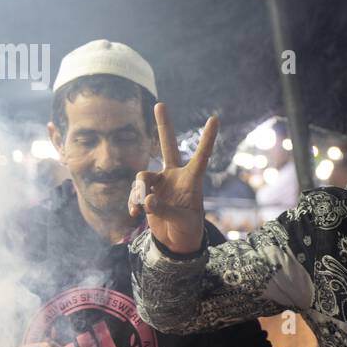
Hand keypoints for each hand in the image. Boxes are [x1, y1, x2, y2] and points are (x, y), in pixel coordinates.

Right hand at [128, 103, 218, 254]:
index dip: (207, 138)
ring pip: (143, 176)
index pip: (201, 156)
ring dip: (139, 190)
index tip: (214, 118)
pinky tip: (135, 213)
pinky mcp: (147, 193)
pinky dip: (132, 202)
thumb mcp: (181, 221)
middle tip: (160, 104)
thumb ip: (164, 209)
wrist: (176, 242)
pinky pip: (135, 192)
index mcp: (191, 180)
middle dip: (163, 125)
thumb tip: (147, 199)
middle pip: (167, 146)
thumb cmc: (187, 229)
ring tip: (143, 208)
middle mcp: (175, 176)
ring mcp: (160, 183)